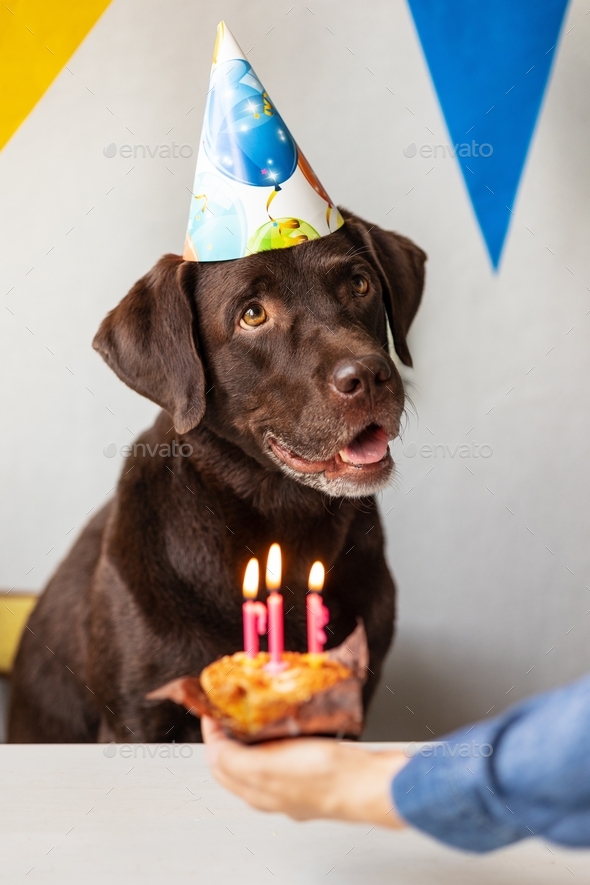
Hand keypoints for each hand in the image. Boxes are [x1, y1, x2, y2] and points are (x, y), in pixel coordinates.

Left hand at [202, 716, 408, 827]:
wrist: (372, 784)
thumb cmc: (328, 779)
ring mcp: (296, 780)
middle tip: (228, 707)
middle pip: (237, 761)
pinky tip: (288, 719)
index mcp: (257, 791)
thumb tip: (214, 752)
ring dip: (253, 732)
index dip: (212, 733)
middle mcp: (273, 790)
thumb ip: (237, 761)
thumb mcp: (270, 767)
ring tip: (254, 709)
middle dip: (228, 733)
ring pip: (263, 755)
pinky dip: (280, 733)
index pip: (219, 762)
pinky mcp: (317, 768)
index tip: (211, 709)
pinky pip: (289, 749)